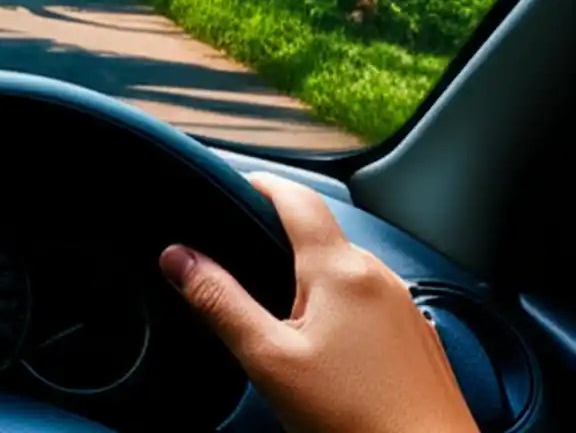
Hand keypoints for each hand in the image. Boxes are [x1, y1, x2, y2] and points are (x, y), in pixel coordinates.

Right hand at [159, 172, 477, 432]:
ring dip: (309, 276)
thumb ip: (220, 302)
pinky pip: (367, 300)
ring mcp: (403, 306)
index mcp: (341, 270)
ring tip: (276, 312)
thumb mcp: (269, 360)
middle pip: (320, 234)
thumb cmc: (356, 420)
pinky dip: (337, 306)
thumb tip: (178, 258)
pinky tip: (323, 346)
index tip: (235, 186)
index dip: (262, 184)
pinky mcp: (415, 335)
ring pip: (345, 269)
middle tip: (241, 263)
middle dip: (279, 239)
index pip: (297, 198)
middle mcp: (379, 276)